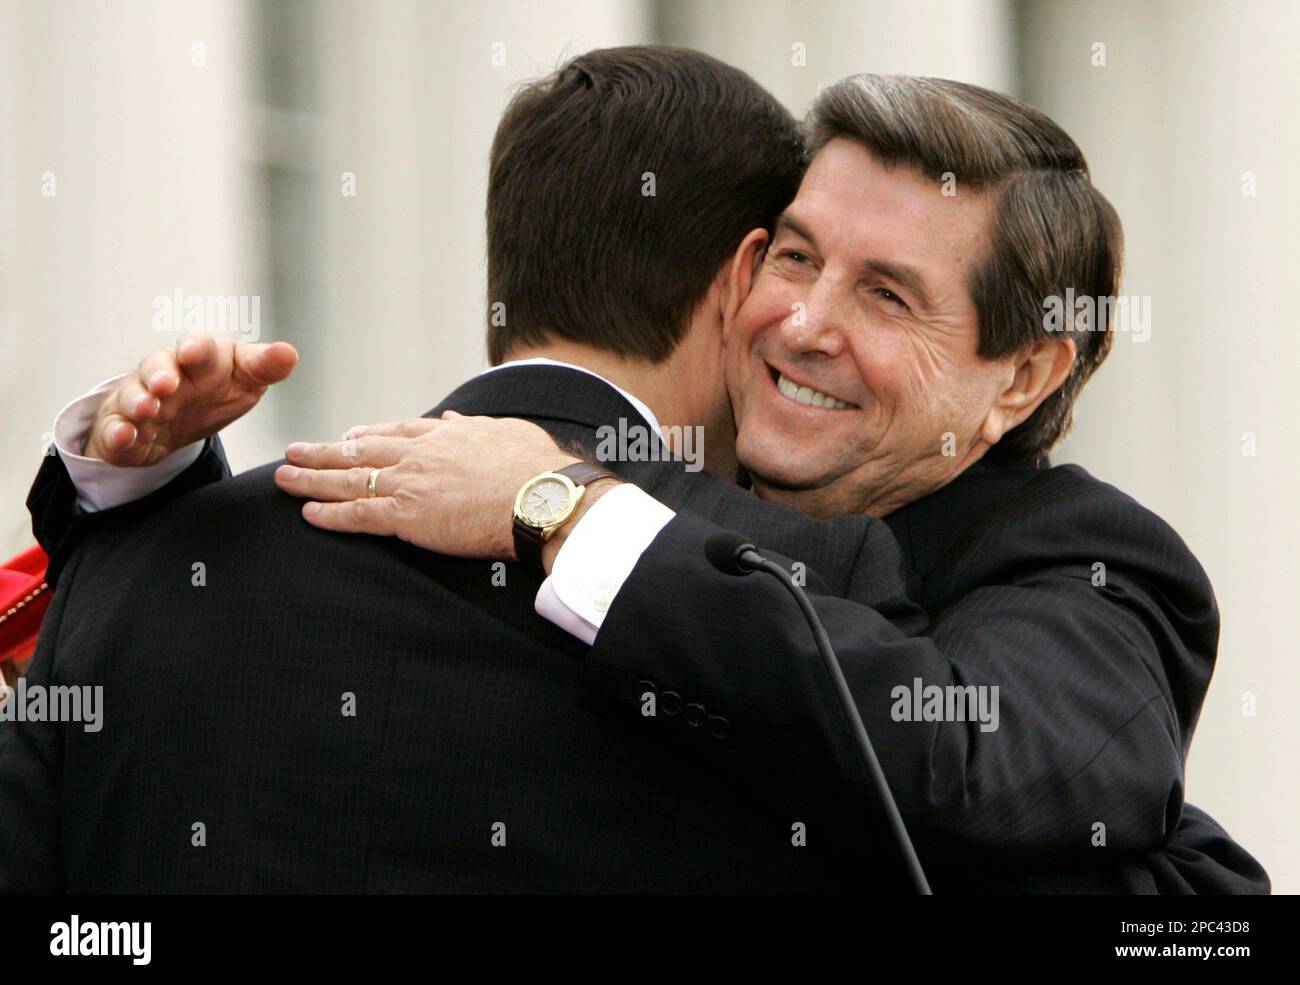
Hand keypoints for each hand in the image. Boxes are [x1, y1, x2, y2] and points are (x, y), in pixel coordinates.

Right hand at [83, 334, 297, 465]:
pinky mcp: (124, 427)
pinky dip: (118, 432)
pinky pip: (115, 428)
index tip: (194, 351)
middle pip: (158, 365)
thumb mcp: (245, 379)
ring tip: (146, 409)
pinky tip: (124, 436)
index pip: (199, 347)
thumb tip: (288, 353)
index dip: (196, 348)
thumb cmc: (213, 390)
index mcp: (199, 358)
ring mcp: (140, 398)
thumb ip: (264, 367)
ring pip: (133, 395)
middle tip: (166, 383)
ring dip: (138, 401)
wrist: (177, 421)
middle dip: (160, 372)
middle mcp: (165, 372)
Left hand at [275, 412, 614, 564]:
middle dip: (323, 452)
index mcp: (443, 435)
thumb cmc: (536, 468)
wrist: (541, 497)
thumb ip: (475, 428)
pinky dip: (330, 514)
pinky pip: (358, 515)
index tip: (348, 436)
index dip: (366, 436)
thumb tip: (457, 420)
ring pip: (348, 480)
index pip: (394, 433)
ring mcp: (409, 484)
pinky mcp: (407, 517)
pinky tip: (308, 514)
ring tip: (284, 478)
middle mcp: (418, 455)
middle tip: (296, 451)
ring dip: (312, 479)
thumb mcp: (506, 432)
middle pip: (359, 452)